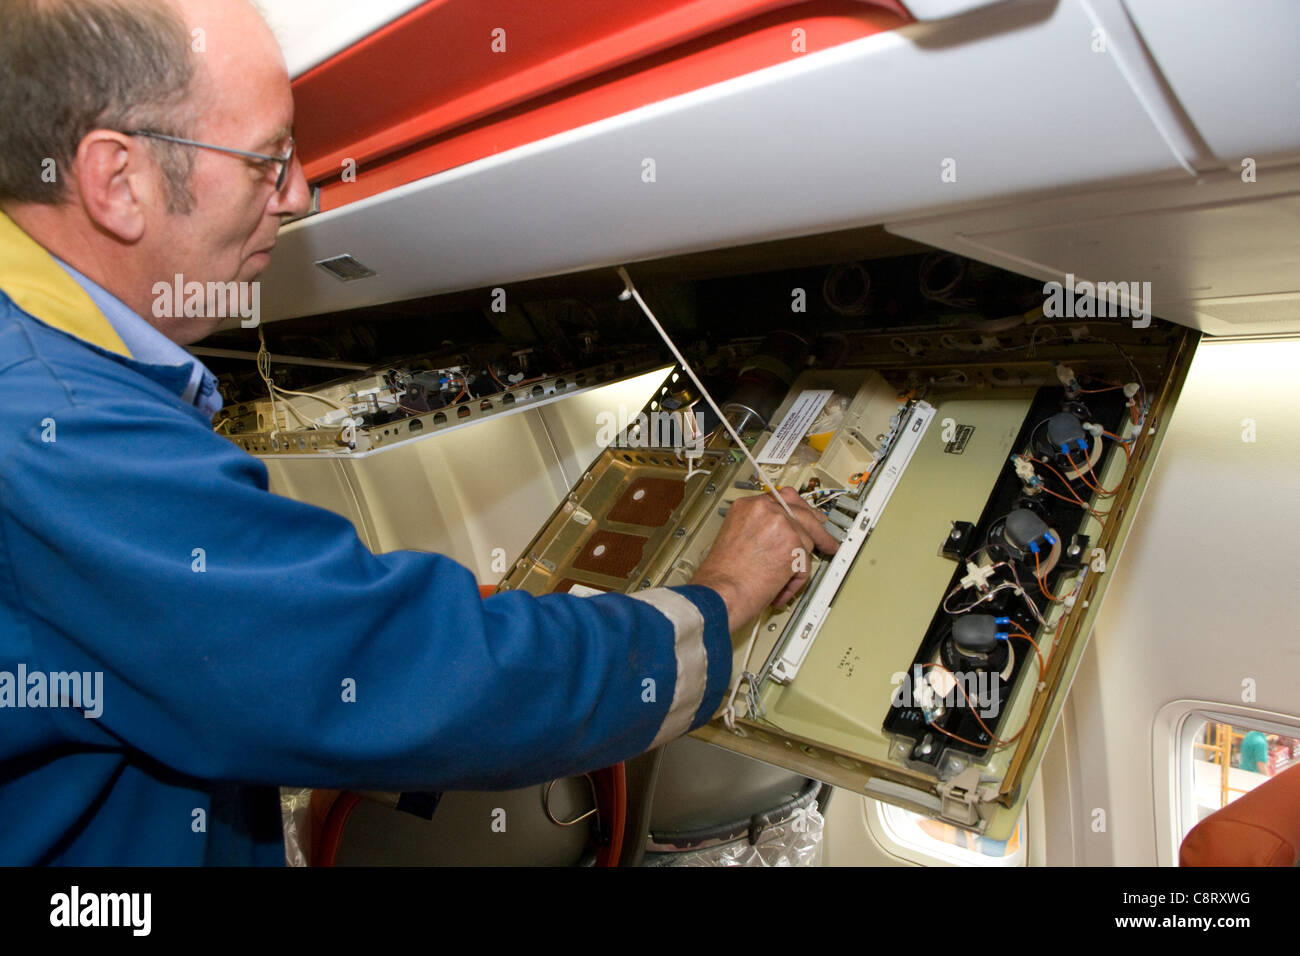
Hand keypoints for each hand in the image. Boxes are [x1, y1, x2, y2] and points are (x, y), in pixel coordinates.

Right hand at [689, 486, 839, 631]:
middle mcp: (765, 509)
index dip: (798, 510)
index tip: (807, 517)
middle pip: (803, 513)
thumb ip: (759, 528)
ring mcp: (781, 524)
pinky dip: (796, 579)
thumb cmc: (722, 575)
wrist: (720, 592)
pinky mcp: (793, 544)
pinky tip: (782, 587)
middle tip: (825, 540)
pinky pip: (805, 562)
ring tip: (788, 579)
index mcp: (748, 506)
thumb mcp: (735, 537)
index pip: (782, 498)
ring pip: (807, 540)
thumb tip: (781, 534)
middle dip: (817, 529)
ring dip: (800, 563)